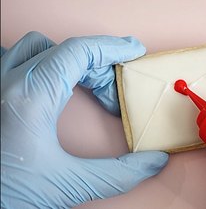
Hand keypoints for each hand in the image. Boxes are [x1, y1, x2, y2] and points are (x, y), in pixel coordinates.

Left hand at [1, 32, 168, 207]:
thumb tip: (153, 162)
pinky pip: (16, 59)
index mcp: (29, 97)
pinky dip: (44, 65)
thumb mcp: (66, 186)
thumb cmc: (5, 195)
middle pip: (63, 50)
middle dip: (96, 66)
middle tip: (114, 95)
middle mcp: (6, 82)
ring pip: (36, 49)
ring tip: (86, 87)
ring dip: (68, 61)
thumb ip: (117, 174)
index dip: (112, 48)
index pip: (78, 51)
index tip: (134, 51)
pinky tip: (54, 89)